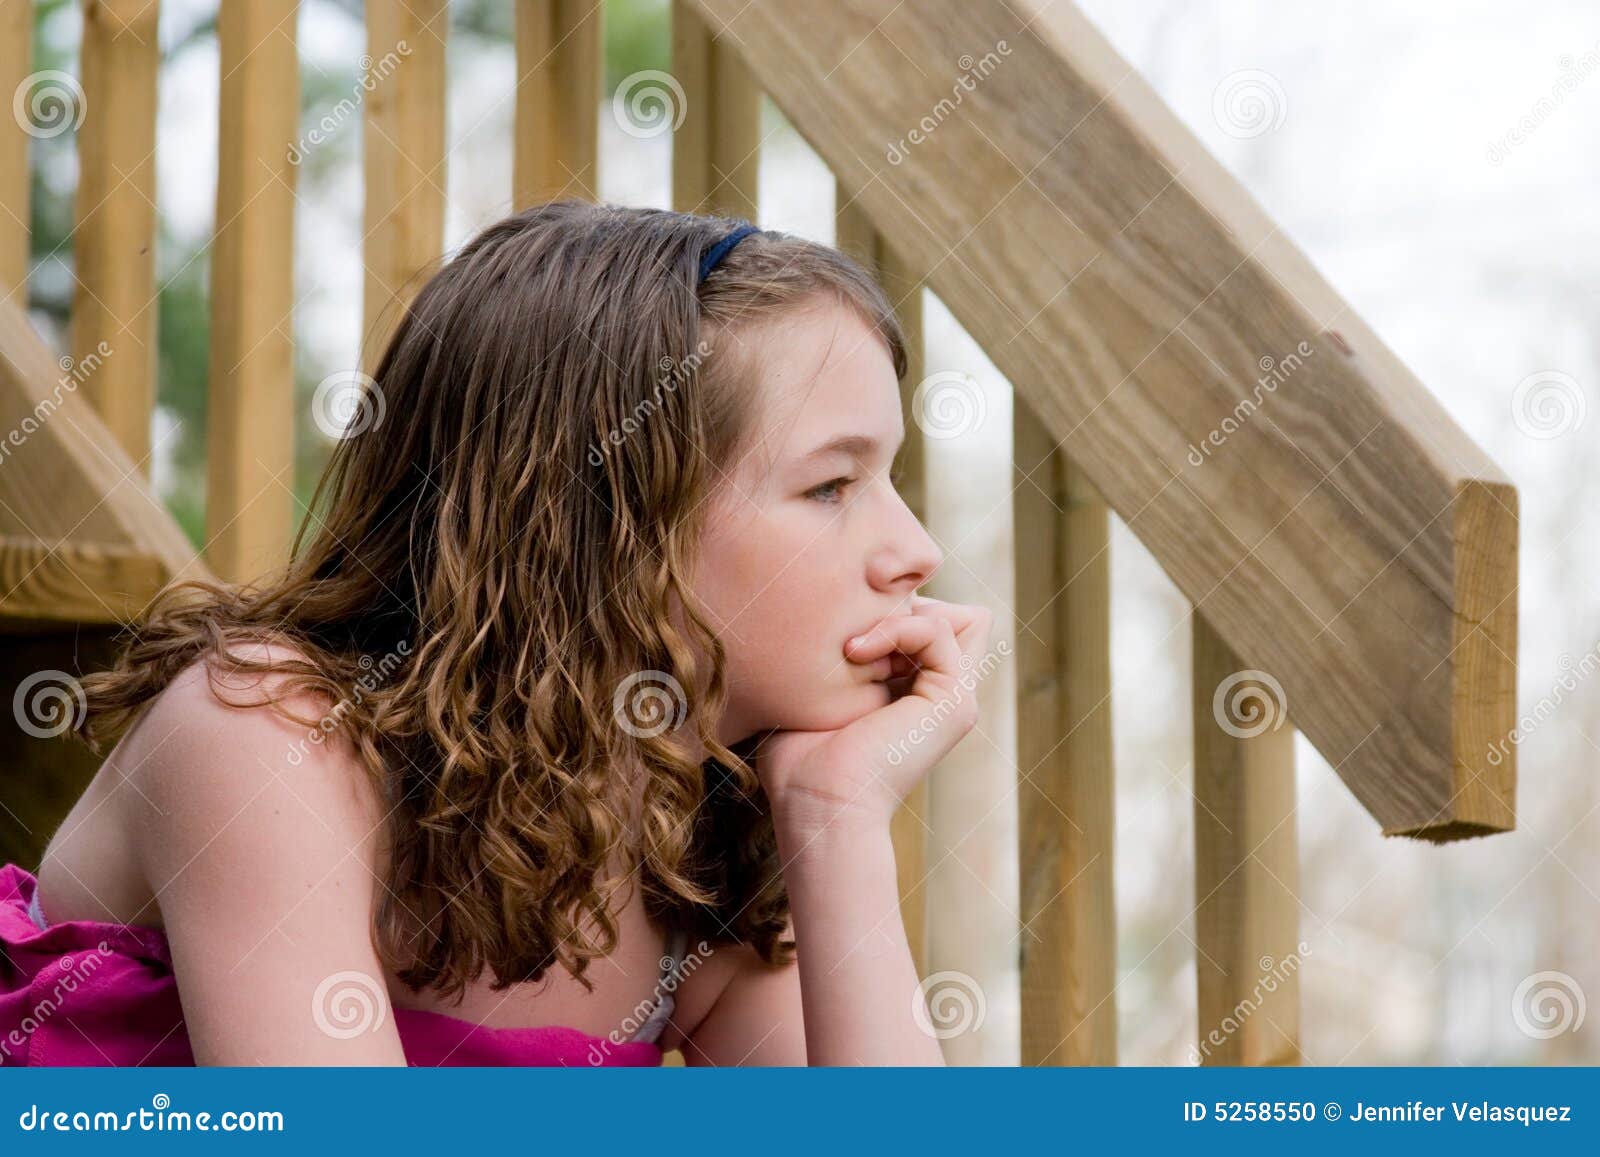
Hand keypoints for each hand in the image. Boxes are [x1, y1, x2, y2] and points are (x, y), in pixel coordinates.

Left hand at [751, 596, 994, 829]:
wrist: (817, 804)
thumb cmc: (801, 760)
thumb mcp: (820, 694)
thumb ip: (840, 658)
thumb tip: (841, 621)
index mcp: (918, 695)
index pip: (932, 622)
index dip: (895, 609)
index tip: (846, 629)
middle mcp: (943, 696)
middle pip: (956, 615)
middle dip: (904, 605)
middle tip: (856, 632)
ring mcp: (954, 700)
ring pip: (954, 615)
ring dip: (895, 616)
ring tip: (852, 646)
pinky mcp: (953, 702)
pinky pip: (939, 630)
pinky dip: (896, 628)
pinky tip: (856, 654)